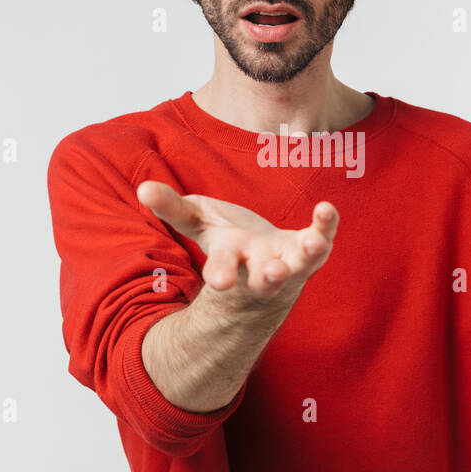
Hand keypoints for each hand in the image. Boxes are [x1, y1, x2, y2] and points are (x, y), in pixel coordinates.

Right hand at [136, 181, 338, 300]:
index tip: (221, 282)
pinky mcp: (310, 249)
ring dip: (309, 255)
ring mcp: (290, 260)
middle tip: (273, 274)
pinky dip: (326, 226)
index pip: (224, 268)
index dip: (222, 273)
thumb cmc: (228, 241)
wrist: (264, 262)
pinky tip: (327, 209)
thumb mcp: (197, 222)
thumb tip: (143, 189)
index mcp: (230, 261)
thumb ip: (172, 207)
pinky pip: (323, 238)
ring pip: (301, 265)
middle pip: (266, 279)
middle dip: (269, 277)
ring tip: (314, 244)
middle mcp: (261, 267)